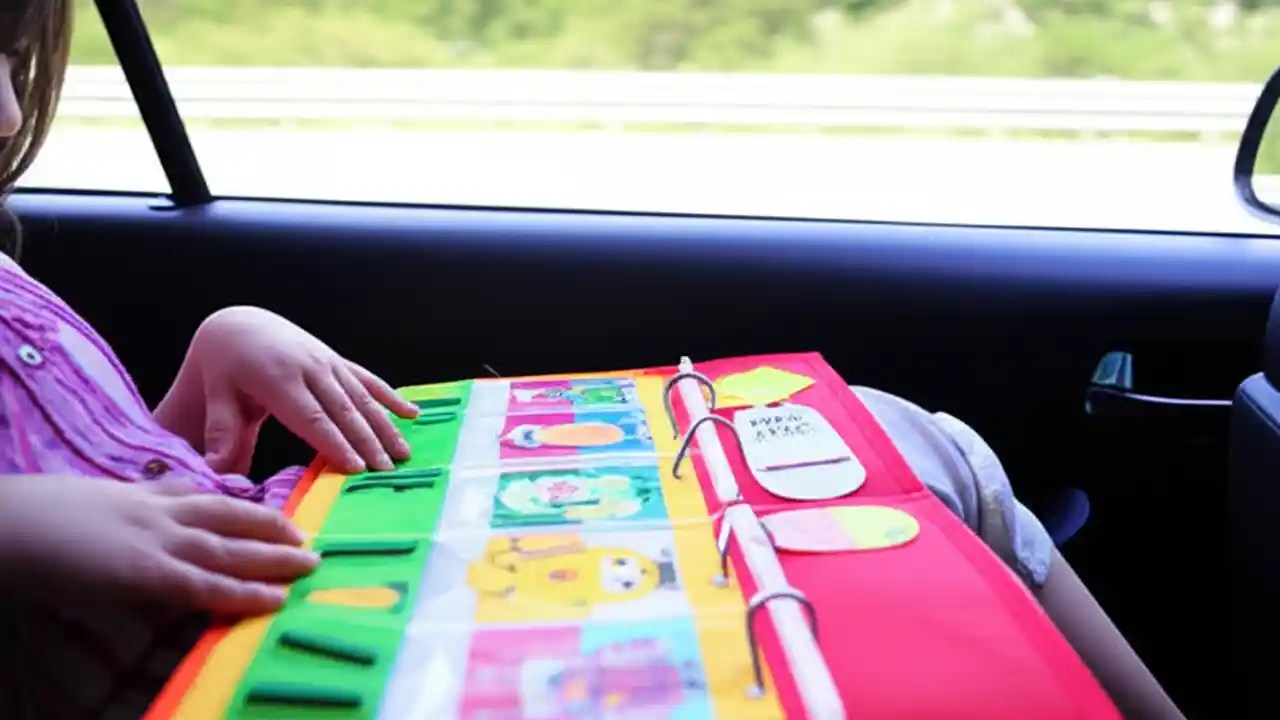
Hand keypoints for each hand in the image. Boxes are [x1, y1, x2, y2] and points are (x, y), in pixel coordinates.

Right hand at [0, 475, 318, 615]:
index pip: (199, 494)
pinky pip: (208, 586)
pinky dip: (245, 594)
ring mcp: (156, 540)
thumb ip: (118, 513)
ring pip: (230, 548)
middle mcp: (157, 511)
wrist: (3, 523)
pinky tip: (275, 600)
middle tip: (305, 537)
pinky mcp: (147, 573)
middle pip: (228, 515)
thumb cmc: (29, 518)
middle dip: (270, 527)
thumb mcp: (85, 505)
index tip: (265, 511)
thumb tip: (129, 534)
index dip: (236, 505)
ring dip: (274, 557)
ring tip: (309, 564)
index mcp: (139, 494)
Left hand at [162, 306, 418, 474]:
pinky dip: (391, 396)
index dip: (335, 442)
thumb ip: (221, 430)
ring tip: (403, 453)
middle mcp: (309, 368)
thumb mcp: (214, 396)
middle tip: (385, 470)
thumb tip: (218, 468)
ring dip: (385, 426)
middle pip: (343, 410)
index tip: (355, 467)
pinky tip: (412, 413)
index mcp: (278, 380)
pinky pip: (368, 379)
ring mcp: (327, 362)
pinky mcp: (337, 361)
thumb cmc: (224, 368)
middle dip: (367, 441)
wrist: (239, 326)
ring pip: (362, 397)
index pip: (311, 417)